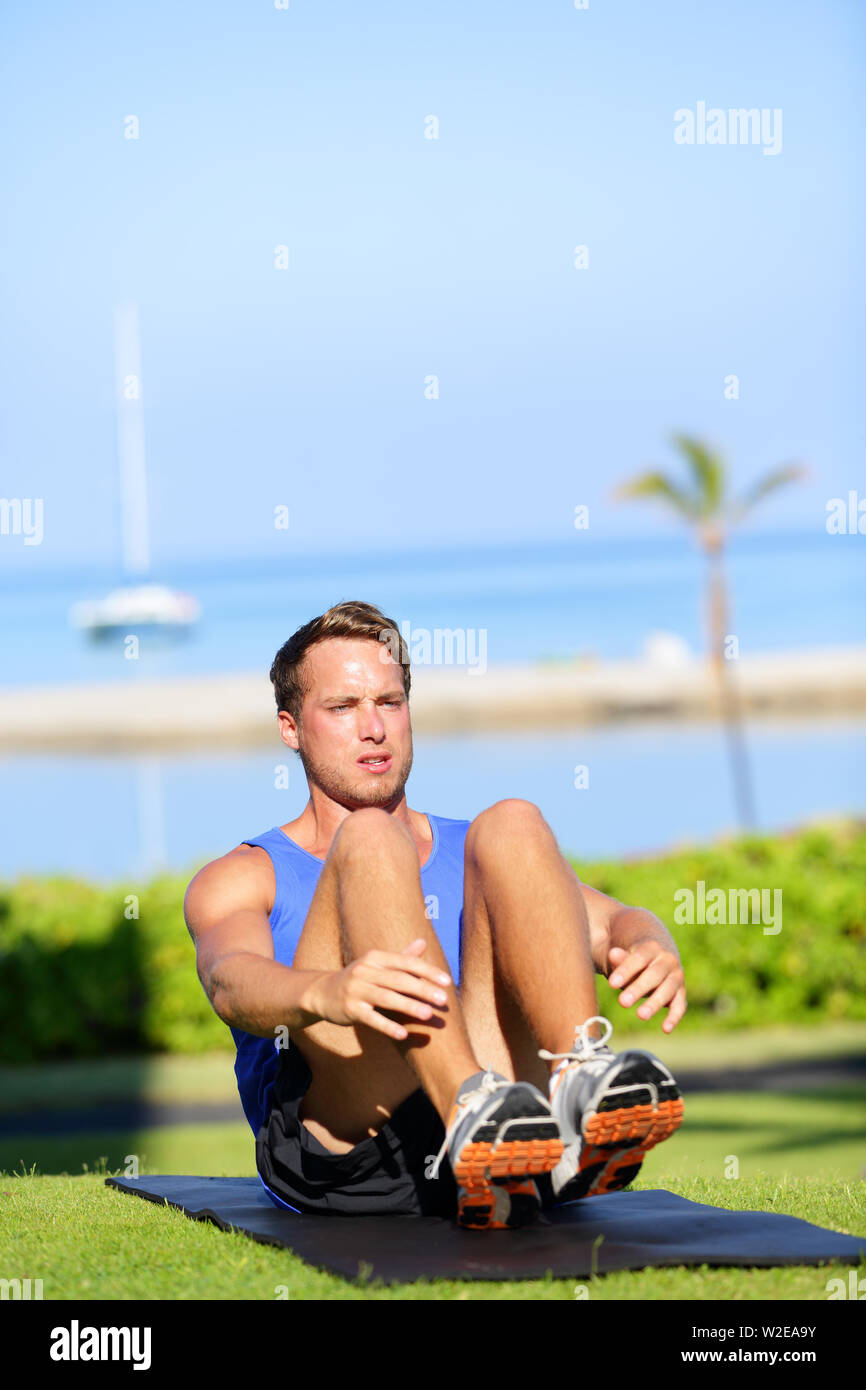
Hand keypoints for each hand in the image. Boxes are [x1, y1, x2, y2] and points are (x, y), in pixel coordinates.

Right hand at [308, 938, 452, 1040]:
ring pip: (386, 998)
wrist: (322, 992)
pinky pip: (371, 1018)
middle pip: (399, 980)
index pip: (406, 963)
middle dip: (423, 990)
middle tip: (444, 1000)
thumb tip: (423, 942)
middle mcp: (365, 971)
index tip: (447, 982)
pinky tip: (403, 1034)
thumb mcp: (377, 964)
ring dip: (409, 1006)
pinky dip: (387, 1026)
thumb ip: (402, 957)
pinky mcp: (349, 1009)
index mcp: (375, 958)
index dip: (427, 972)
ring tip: (428, 1014)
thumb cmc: (359, 979)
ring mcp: (356, 990)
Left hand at [606, 941, 686, 1032]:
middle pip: (654, 974)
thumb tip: (613, 954)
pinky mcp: (680, 992)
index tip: (611, 984)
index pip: (639, 958)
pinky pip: (680, 1005)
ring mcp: (676, 976)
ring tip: (640, 1015)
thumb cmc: (632, 961)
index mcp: (652, 948)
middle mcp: (668, 960)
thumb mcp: (623, 958)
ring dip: (655, 1003)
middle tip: (622, 1002)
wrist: (656, 958)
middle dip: (638, 989)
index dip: (626, 971)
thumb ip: (619, 959)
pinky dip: (674, 1017)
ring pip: (668, 989)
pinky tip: (666, 1029)